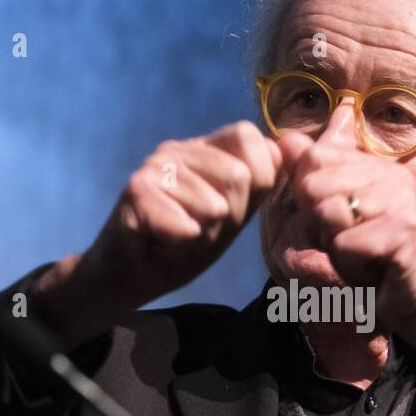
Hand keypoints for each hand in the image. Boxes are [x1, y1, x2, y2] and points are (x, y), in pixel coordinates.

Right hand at [34, 121, 282, 345]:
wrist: (128, 277)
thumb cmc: (182, 246)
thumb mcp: (232, 216)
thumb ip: (260, 185)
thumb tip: (288, 148)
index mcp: (206, 149)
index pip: (250, 138)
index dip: (256, 180)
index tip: (229, 210)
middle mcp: (180, 148)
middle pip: (238, 177)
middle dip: (228, 218)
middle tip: (198, 229)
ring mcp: (155, 166)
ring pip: (214, 206)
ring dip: (202, 236)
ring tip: (178, 237)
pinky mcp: (135, 192)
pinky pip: (187, 226)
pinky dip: (179, 245)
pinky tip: (160, 243)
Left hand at [284, 133, 415, 380]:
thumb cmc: (375, 264)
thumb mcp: (332, 219)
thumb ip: (309, 178)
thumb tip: (285, 139)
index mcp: (376, 167)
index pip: (314, 157)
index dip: (310, 199)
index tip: (342, 224)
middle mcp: (392, 175)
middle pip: (314, 186)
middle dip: (320, 226)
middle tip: (353, 246)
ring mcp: (400, 200)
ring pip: (327, 214)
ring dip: (335, 247)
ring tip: (364, 256)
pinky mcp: (403, 230)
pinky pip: (343, 243)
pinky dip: (349, 265)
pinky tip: (374, 270)